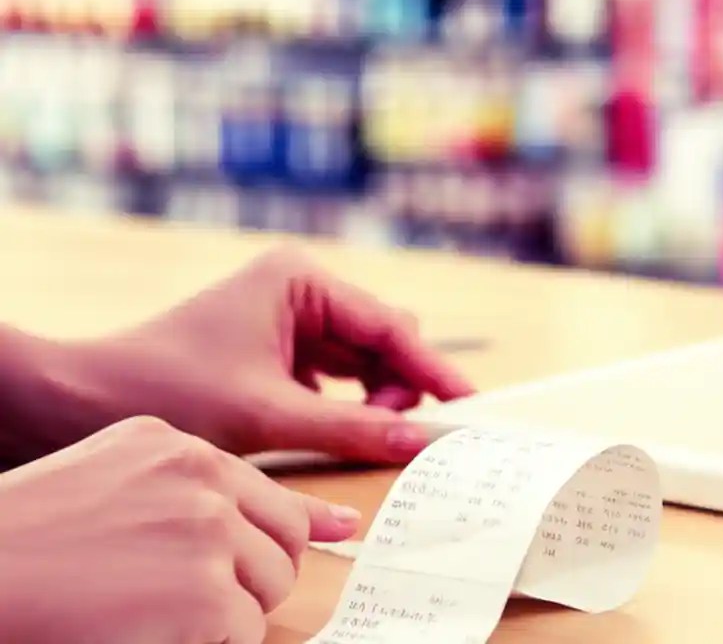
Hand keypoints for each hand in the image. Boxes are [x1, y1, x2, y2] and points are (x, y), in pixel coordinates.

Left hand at [0, 247, 473, 467]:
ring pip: (364, 359)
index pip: (388, 326)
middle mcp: (301, 288)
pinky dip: (350, 403)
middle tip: (405, 433)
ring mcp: (291, 318)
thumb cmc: (170, 389)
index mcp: (301, 279)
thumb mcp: (270, 414)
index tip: (465, 403)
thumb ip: (352, 427)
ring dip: (375, 397)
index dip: (429, 368)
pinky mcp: (281, 349)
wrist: (87, 398)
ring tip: (371, 434)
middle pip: (383, 339)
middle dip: (399, 385)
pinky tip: (349, 428)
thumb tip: (418, 440)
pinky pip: (338, 375)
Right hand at [0, 416, 360, 643]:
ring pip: (268, 589)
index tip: (340, 528)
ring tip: (153, 610)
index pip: (268, 489)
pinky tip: (150, 631)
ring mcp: (208, 532)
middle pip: (282, 542)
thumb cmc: (24, 540)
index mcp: (176, 447)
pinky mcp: (206, 592)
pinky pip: (243, 632)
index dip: (296, 522)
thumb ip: (202, 493)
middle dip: (254, 577)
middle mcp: (202, 479)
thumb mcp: (115, 482)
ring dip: (226, 614)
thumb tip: (330, 523)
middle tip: (191, 597)